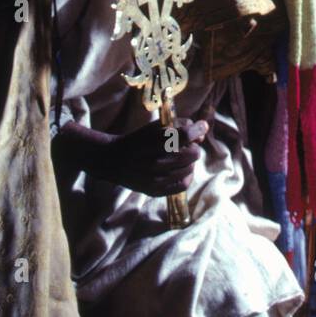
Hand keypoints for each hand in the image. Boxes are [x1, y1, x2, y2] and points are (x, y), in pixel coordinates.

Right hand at [54, 117, 208, 196]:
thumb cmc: (137, 140)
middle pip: (192, 153)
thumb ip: (177, 126)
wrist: (113, 160)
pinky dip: (186, 175)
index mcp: (154, 141)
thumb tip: (201, 131)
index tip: (202, 126)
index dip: (198, 129)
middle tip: (188, 144)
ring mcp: (156, 178)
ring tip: (181, 156)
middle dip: (194, 146)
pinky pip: (183, 185)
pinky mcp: (155, 190)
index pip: (185, 134)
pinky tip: (181, 169)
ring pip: (190, 168)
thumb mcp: (154, 126)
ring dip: (189, 161)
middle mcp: (156, 161)